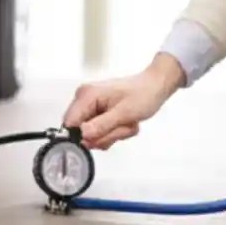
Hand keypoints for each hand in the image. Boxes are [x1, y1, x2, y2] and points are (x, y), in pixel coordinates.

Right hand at [61, 54, 184, 149]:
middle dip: (103, 135)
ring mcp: (91, 106)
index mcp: (87, 95)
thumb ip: (101, 125)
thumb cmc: (143, 95)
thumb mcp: (124, 113)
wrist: (155, 87)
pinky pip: (98, 131)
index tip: (102, 137)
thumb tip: (82, 135)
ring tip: (126, 123)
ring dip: (111, 134)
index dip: (83, 136)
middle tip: (121, 127)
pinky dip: (113, 132)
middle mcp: (84, 99)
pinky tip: (124, 123)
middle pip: (81, 131)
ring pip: (91, 134)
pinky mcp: (98, 112)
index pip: (70, 124)